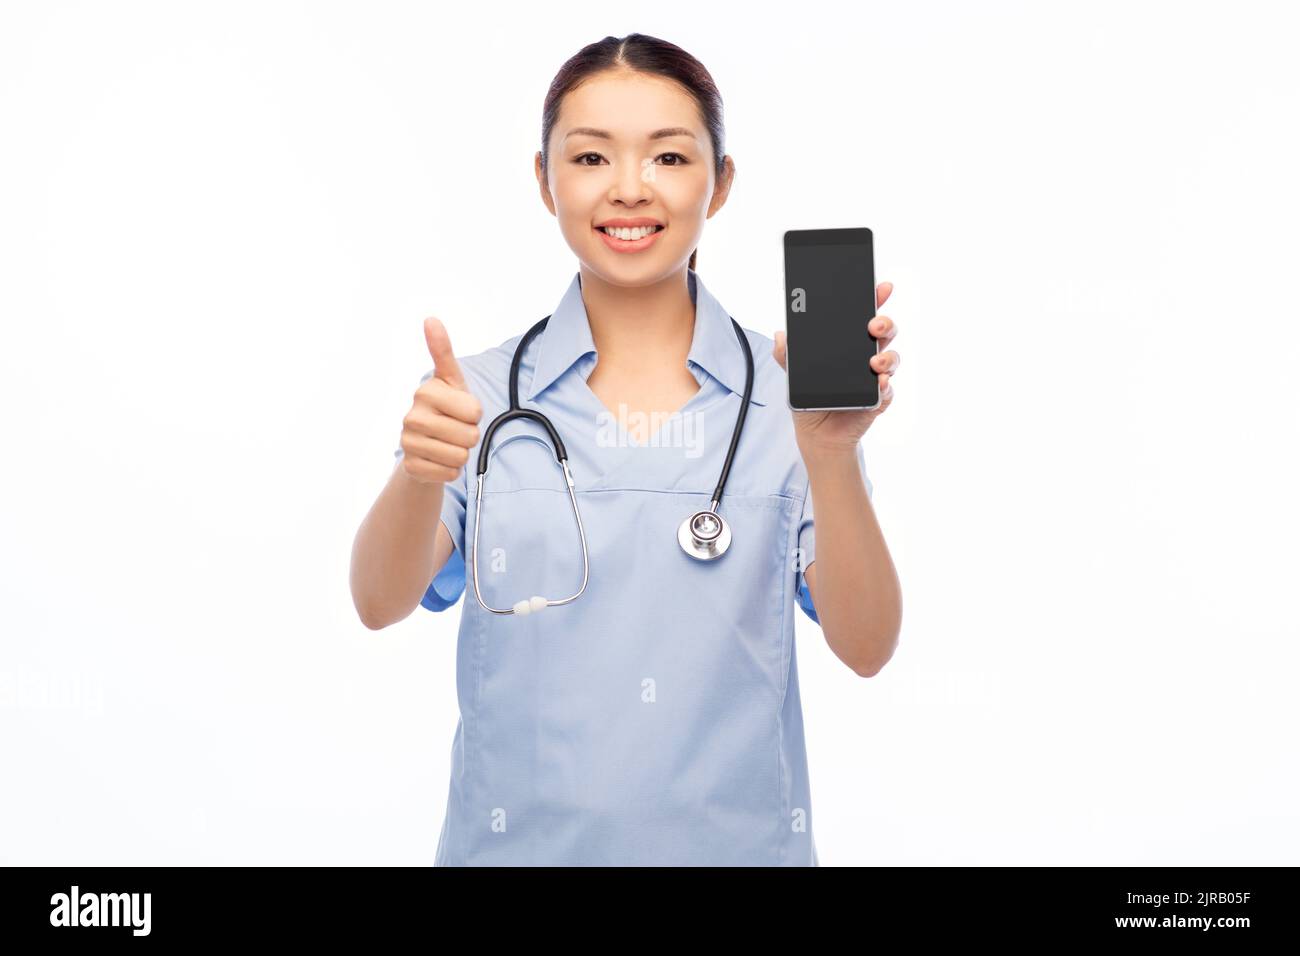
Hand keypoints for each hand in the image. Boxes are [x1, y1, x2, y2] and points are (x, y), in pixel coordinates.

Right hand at [399, 318, 483, 484]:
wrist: (425, 445)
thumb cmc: (446, 408)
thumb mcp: (451, 379)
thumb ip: (443, 351)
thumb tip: (431, 319)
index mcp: (426, 391)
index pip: (475, 410)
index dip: (475, 413)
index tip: (461, 409)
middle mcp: (412, 416)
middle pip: (470, 436)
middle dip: (470, 436)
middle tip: (455, 430)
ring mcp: (408, 442)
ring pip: (460, 456)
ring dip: (460, 453)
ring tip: (447, 444)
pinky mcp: (411, 467)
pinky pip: (449, 474)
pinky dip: (450, 470)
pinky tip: (438, 459)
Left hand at [773, 281, 898, 456]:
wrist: (816, 434)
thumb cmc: (810, 398)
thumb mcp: (793, 374)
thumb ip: (786, 354)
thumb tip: (780, 335)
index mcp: (849, 343)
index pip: (864, 316)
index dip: (874, 299)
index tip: (880, 287)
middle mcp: (867, 356)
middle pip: (884, 332)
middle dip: (884, 324)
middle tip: (874, 324)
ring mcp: (875, 377)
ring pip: (891, 359)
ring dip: (887, 358)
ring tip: (875, 362)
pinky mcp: (879, 399)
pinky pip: (887, 390)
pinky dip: (884, 386)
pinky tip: (879, 383)